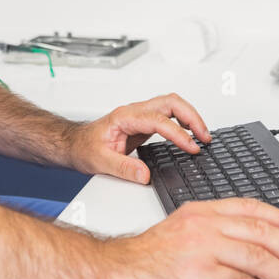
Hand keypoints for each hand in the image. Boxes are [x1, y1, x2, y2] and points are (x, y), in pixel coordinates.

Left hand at [65, 92, 210, 183]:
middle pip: (171, 102)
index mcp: (125, 117)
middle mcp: (134, 112)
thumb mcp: (99, 162)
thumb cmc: (84, 148)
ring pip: (172, 105)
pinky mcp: (144, 123)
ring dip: (190, 117)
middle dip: (192, 117)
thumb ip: (123, 168)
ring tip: (203, 136)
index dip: (178, 133)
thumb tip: (145, 175)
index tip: (191, 147)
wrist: (74, 144)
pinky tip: (190, 134)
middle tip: (205, 137)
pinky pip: (169, 116)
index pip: (159, 120)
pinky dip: (184, 122)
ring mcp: (140, 116)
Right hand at [94, 198, 278, 278]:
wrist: (112, 274)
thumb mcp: (181, 233)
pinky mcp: (199, 274)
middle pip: (264, 232)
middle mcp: (204, 225)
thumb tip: (252, 249)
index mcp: (201, 211)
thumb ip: (213, 234)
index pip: (253, 208)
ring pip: (259, 258)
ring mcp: (202, 248)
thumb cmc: (144, 260)